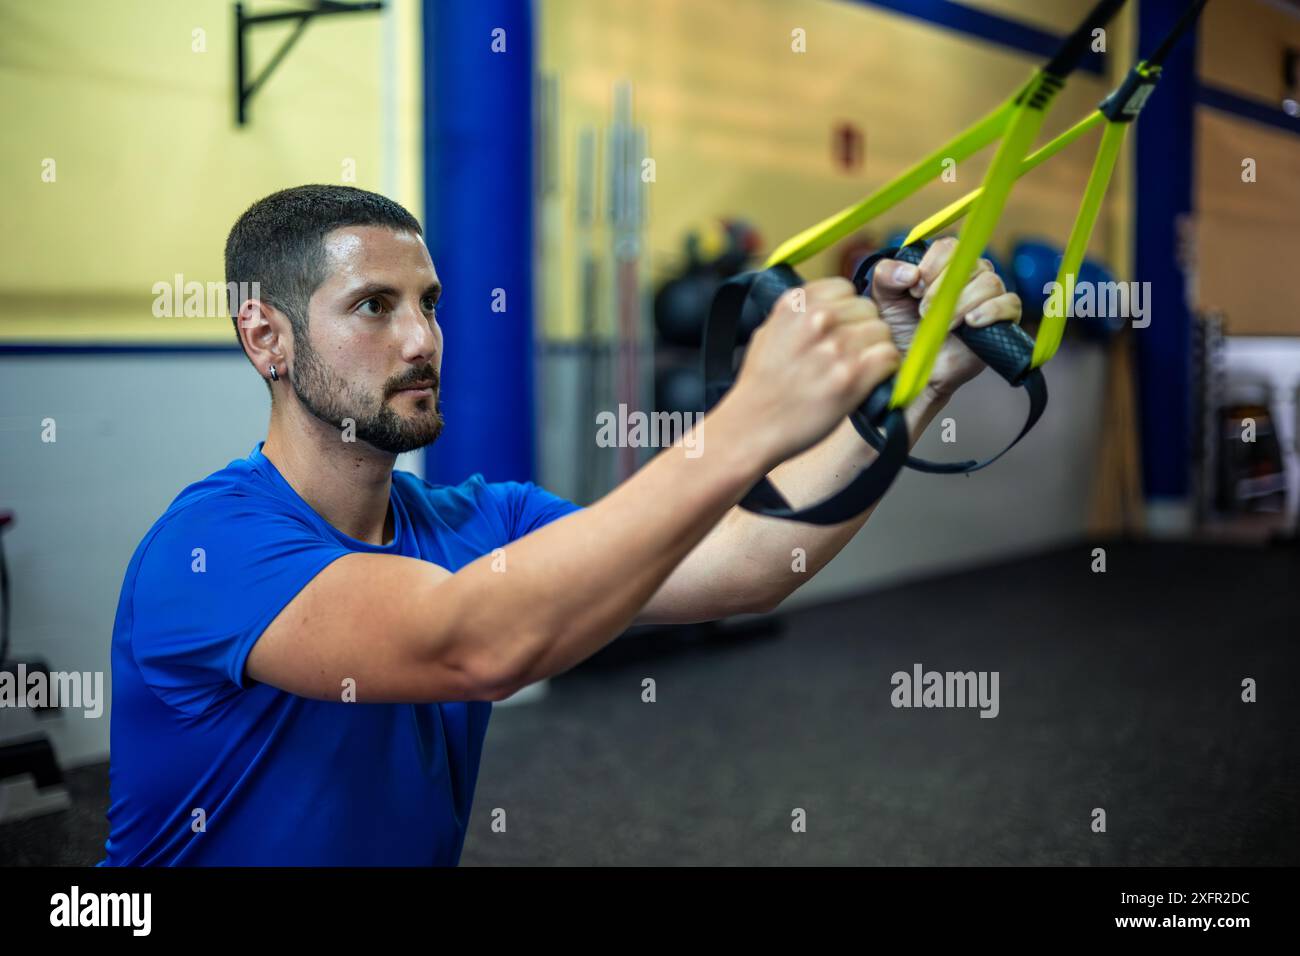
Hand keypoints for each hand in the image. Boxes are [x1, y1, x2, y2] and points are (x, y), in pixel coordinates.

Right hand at [725, 277, 898, 467]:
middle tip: (847, 355)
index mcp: (796, 303)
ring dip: (875, 351)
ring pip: (882, 332)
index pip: (845, 288)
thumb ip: (798, 314)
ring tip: (855, 370)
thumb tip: (827, 305)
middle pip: (868, 309)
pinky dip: (885, 370)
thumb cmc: (761, 386)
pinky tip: (868, 380)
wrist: (753, 426)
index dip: (845, 311)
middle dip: (862, 330)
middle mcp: (817, 319)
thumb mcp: (768, 332)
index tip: (838, 330)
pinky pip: (890, 356)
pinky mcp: (853, 375)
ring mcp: (836, 346)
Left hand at [869, 237, 1021, 398]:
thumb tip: (911, 272)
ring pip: (990, 282)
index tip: (914, 288)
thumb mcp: (884, 299)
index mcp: (944, 266)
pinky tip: (971, 322)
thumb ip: (886, 275)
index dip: (933, 264)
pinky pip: (1011, 303)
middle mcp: (970, 277)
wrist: (912, 368)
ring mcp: (988, 297)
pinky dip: (992, 310)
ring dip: (963, 301)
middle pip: (972, 263)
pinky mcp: (1002, 320)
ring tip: (944, 323)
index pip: (950, 247)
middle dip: (943, 287)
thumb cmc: (900, 331)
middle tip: (923, 311)